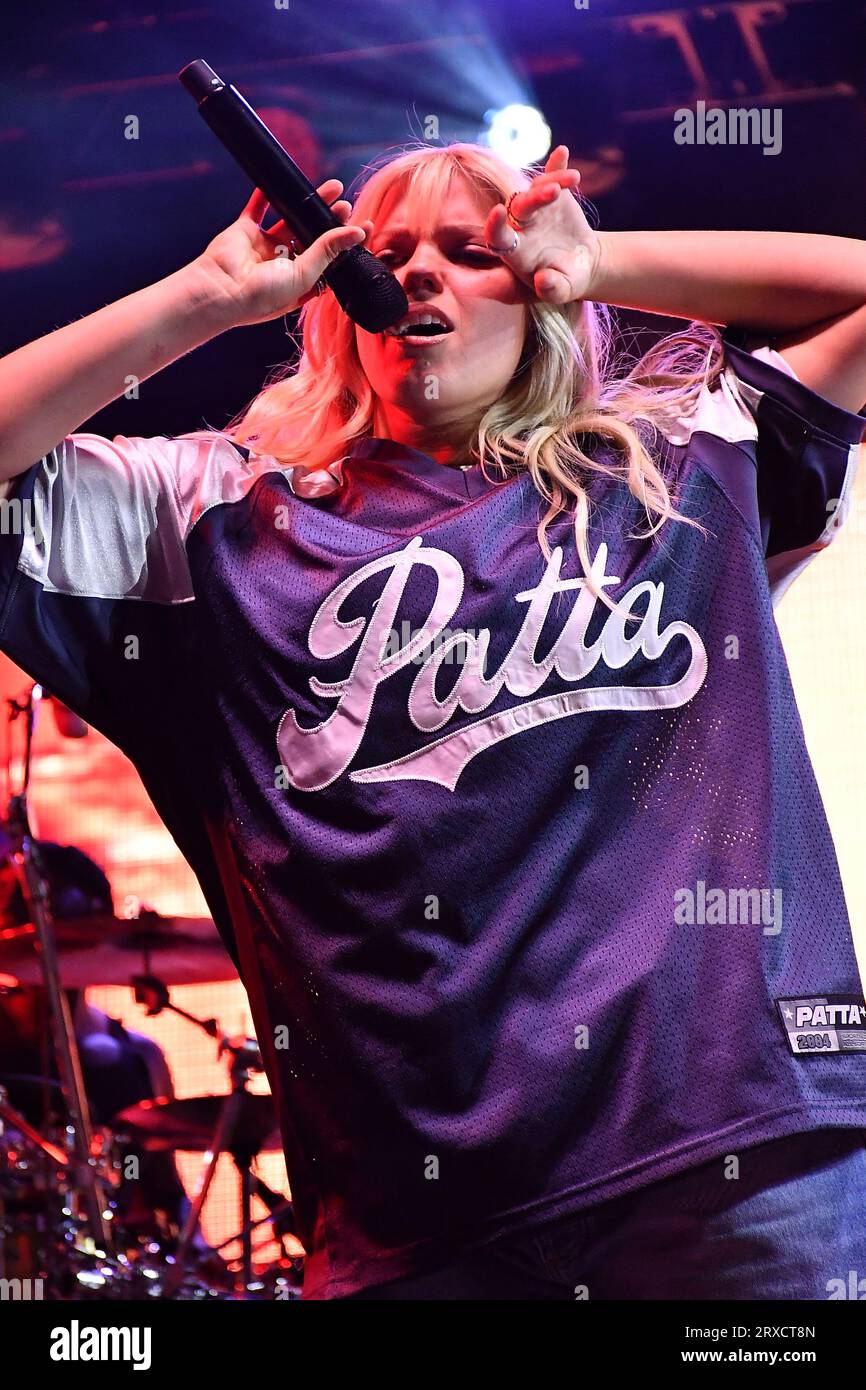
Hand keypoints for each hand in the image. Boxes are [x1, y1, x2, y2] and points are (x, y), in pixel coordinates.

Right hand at [190, 180, 374, 327]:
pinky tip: (284, 180)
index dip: (347, 246)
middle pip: (313, 238)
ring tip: (333, 187)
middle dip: (331, 222)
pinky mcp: (245, 232)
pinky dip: (266, 194)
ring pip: (291, 219)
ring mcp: (265, 247)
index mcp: (301, 283)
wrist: (221, 290)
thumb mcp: (304, 275)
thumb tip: (355, 233)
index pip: (330, 261)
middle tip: (347, 205)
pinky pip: (257, 208)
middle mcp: (284, 265)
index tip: (364, 229)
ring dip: (309, 204)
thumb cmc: (262, 296)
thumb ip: (328, 251)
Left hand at [483, 146, 600, 304]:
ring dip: (552, 180)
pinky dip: (557, 165)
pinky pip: (553, 175)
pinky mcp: (554, 193)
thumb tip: (543, 280)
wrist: (581, 263)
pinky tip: (562, 152)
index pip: (497, 236)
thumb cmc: (565, 281)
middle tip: (553, 192)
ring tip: (572, 180)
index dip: (495, 225)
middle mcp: (520, 225)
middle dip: (534, 198)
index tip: (497, 211)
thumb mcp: (562, 291)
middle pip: (519, 206)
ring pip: (536, 188)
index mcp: (514, 250)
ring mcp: (537, 207)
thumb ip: (551, 289)